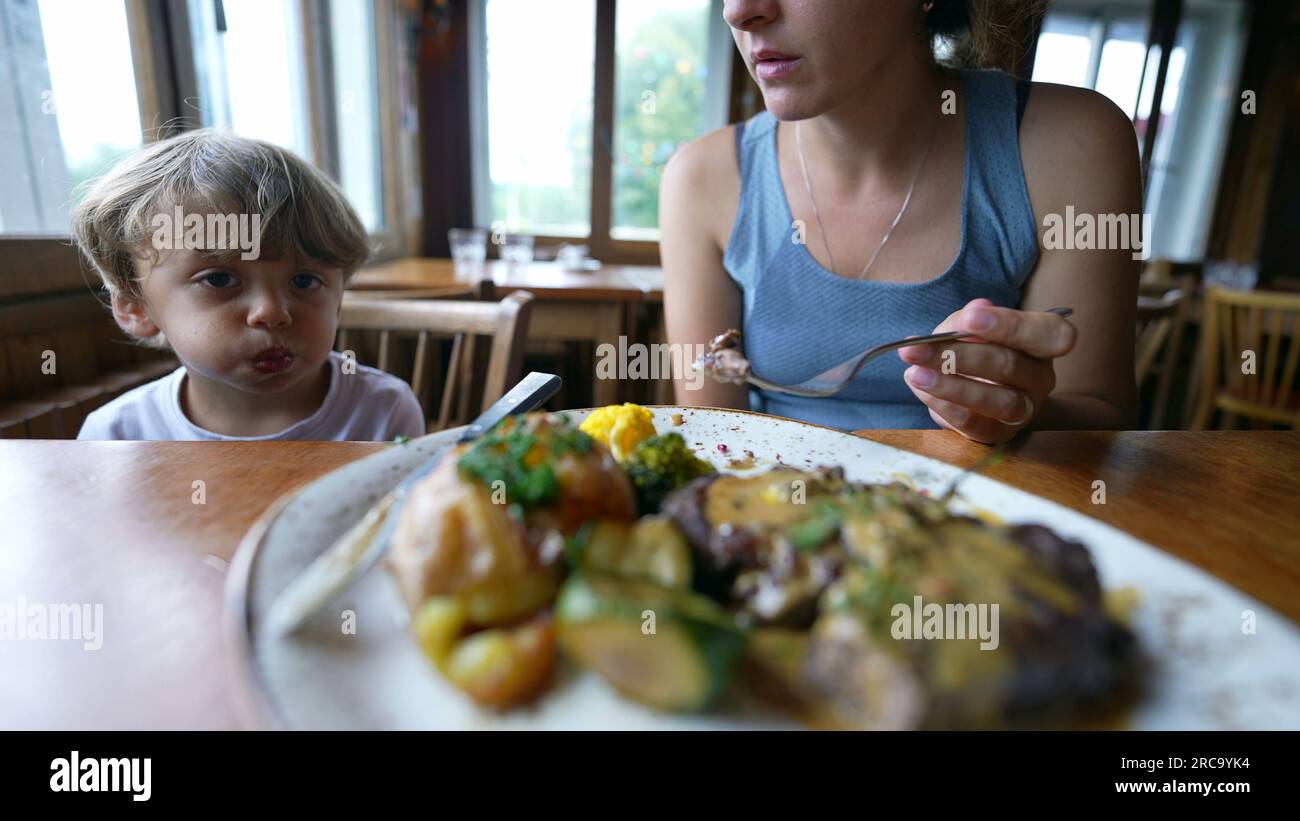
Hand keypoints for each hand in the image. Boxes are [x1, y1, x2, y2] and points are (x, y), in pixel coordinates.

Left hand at [897, 298, 1076, 443]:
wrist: (975, 384)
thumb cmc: (977, 345)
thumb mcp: (971, 323)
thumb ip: (969, 318)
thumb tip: (972, 313)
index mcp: (1045, 342)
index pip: (1049, 333)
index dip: (1010, 325)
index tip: (969, 318)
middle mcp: (1042, 378)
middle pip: (1009, 365)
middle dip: (958, 356)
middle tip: (916, 348)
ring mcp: (1026, 409)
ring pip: (996, 401)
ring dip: (950, 387)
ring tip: (914, 374)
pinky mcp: (1000, 433)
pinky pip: (974, 423)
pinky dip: (943, 406)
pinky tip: (920, 389)